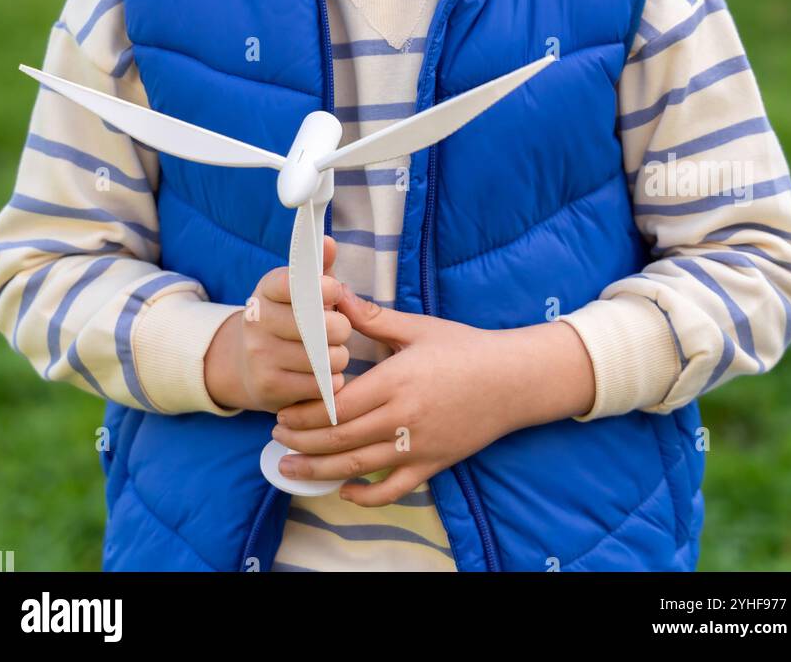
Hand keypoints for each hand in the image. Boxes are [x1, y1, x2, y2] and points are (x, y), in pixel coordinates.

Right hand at [203, 236, 352, 412]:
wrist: (248, 366)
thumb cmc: (289, 319)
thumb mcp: (300, 291)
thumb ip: (319, 268)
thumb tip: (328, 242)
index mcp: (265, 291)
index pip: (291, 283)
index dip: (320, 287)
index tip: (335, 290)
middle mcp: (257, 322)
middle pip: (318, 325)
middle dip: (340, 328)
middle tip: (339, 329)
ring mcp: (259, 357)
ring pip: (324, 358)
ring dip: (339, 356)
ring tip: (332, 353)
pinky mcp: (268, 388)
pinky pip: (320, 385)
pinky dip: (331, 380)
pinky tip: (324, 375)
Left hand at [269, 289, 519, 505]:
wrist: (513, 379)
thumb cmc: (464, 348)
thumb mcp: (418, 328)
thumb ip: (373, 317)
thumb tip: (335, 295)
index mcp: (396, 381)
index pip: (338, 405)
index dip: (305, 411)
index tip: (282, 409)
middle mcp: (403, 418)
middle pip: (340, 438)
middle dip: (302, 439)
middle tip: (277, 435)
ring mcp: (418, 446)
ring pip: (358, 467)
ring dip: (319, 469)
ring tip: (291, 466)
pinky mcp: (433, 464)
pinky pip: (394, 489)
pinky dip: (365, 495)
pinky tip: (344, 490)